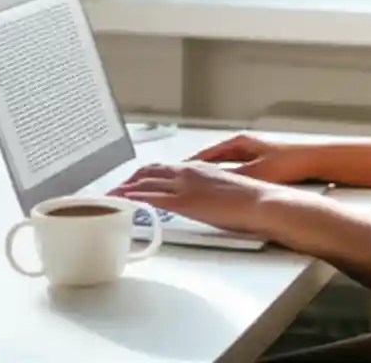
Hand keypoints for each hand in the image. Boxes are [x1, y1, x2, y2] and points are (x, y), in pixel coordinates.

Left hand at [109, 162, 288, 233]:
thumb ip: (203, 189)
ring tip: (110, 197)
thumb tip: (195, 198)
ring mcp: (185, 186)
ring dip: (124, 190)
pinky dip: (135, 199)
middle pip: (147, 172)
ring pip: (145, 183)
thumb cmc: (248, 198)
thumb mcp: (221, 187)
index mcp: (196, 167)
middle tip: (113, 190)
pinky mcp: (186, 203)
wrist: (260, 201)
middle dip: (127, 181)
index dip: (141, 175)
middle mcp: (187, 172)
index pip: (160, 168)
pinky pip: (153, 199)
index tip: (129, 182)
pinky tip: (125, 202)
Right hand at [188, 134, 316, 183]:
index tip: (177, 172)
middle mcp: (244, 146)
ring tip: (198, 187)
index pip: (208, 154)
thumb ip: (233, 177)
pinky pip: (236, 172)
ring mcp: (252, 155)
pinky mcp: (260, 164)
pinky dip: (227, 180)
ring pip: (225, 166)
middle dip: (198, 170)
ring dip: (212, 176)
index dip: (192, 164)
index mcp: (239, 143)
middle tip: (182, 180)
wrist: (313, 161)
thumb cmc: (288, 161)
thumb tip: (212, 183)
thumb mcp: (255, 172)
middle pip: (214, 159)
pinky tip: (224, 190)